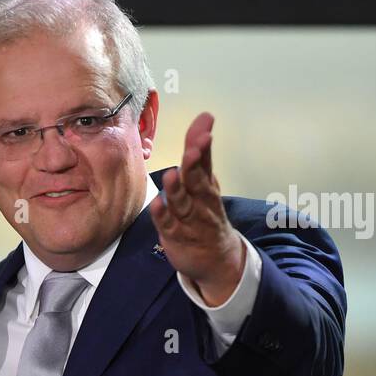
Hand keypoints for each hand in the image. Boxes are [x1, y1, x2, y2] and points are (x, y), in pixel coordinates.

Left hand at [149, 112, 245, 305]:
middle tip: (192, 149)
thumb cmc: (205, 213)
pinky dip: (163, 216)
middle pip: (198, 181)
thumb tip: (204, 116)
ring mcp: (190, 219)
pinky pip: (169, 225)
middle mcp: (201, 201)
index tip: (205, 122)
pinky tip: (157, 205)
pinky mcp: (177, 236)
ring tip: (172, 174)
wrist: (218, 259)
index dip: (203, 143)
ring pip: (183, 203)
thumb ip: (200, 152)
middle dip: (194, 165)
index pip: (206, 160)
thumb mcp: (204, 182)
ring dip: (178, 190)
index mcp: (207, 184)